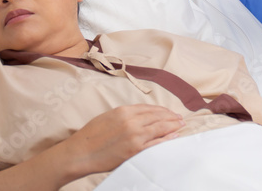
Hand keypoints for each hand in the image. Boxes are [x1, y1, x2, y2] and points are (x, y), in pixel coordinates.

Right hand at [62, 104, 184, 174]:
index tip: (169, 112)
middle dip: (171, 117)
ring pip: (160, 128)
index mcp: (123, 111)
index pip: (149, 108)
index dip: (162, 110)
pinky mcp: (135, 150)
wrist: (81, 153)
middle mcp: (131, 121)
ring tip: (180, 125)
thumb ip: (125, 115)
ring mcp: (135, 136)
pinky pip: (156, 143)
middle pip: (158, 116)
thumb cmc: (91, 136)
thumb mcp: (108, 117)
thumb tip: (141, 116)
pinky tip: (173, 137)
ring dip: (173, 126)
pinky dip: (167, 139)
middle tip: (180, 118)